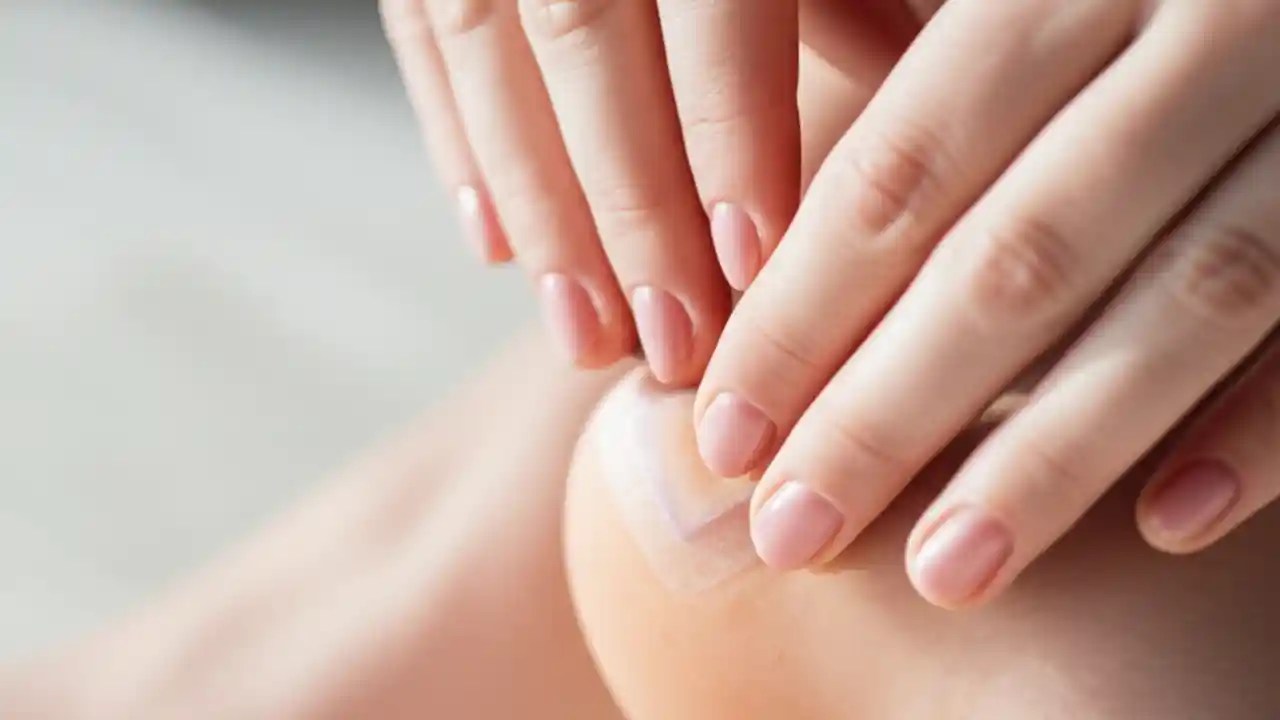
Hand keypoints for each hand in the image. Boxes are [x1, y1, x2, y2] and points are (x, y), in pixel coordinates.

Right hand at [381, 0, 806, 384]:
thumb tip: (903, 77)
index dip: (729, 134)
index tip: (751, 264)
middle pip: (587, 40)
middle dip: (631, 209)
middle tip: (675, 345)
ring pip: (488, 49)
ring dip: (538, 209)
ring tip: (586, 336)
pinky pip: (420, 33)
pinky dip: (458, 145)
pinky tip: (492, 245)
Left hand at [692, 0, 1279, 606]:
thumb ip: (910, 85)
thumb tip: (753, 255)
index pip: (900, 171)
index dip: (801, 314)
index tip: (725, 438)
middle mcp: (1208, 23)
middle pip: (1018, 255)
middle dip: (890, 413)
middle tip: (795, 533)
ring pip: (1190, 300)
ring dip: (1053, 457)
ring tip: (946, 572)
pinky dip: (1259, 428)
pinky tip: (1163, 527)